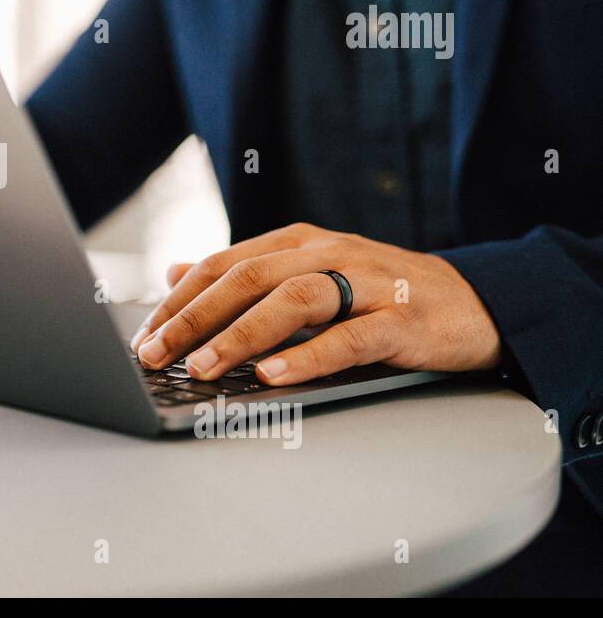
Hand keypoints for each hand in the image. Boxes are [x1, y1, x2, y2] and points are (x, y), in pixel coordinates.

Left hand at [129, 223, 501, 385]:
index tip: (143, 336)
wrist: (474, 301)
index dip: (178, 300)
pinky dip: (310, 357)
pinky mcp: (402, 320)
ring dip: (241, 335)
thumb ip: (244, 273)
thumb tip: (175, 270)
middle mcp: (326, 253)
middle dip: (193, 318)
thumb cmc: (379, 292)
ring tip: (202, 367)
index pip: (222, 265)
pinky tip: (275, 376)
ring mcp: (366, 282)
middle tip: (154, 354)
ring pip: (293, 301)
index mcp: (297, 242)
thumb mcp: (307, 272)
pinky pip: (350, 336)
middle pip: (246, 278)